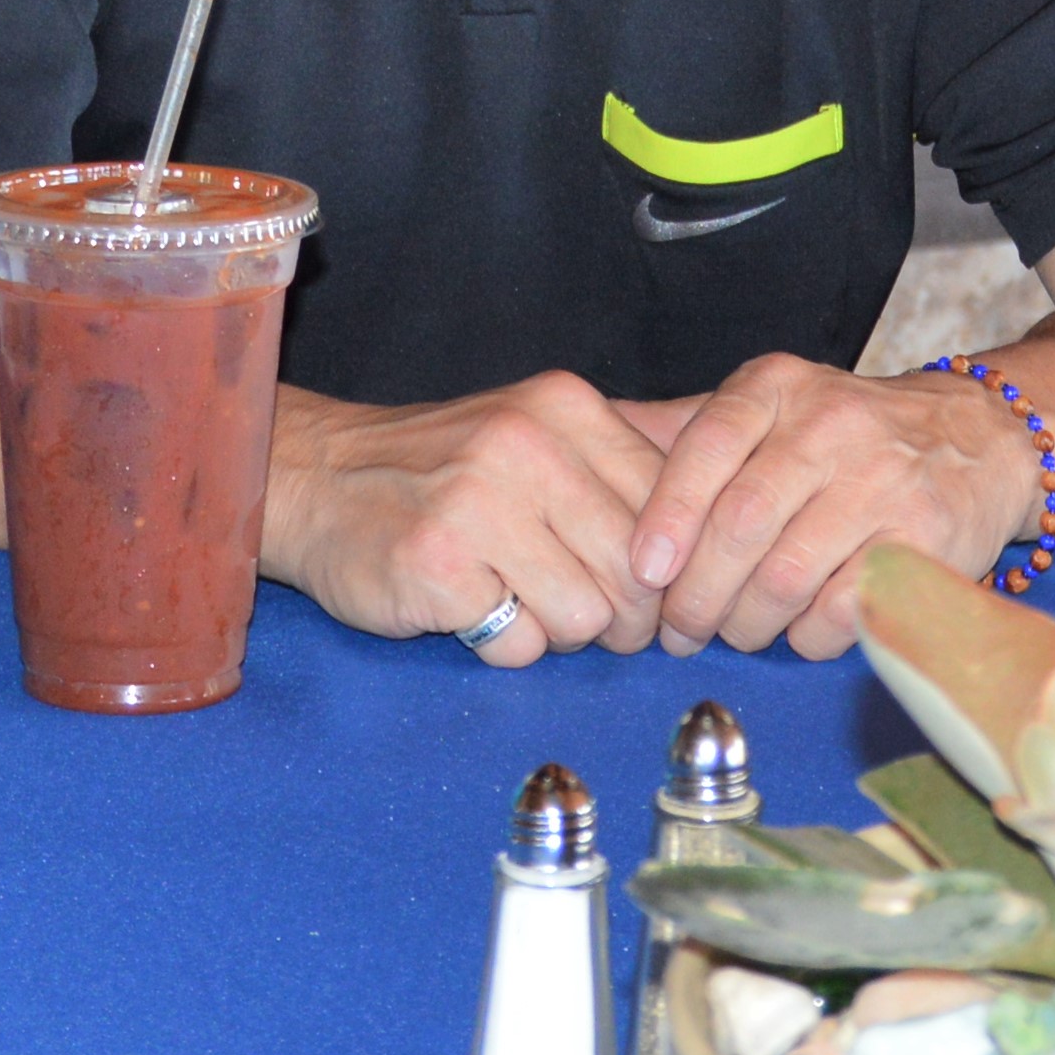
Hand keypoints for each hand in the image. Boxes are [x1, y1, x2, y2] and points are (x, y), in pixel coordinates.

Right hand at [264, 374, 670, 666]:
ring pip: (586, 620)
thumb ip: (636, 444)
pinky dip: (500, 644)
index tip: (640, 589)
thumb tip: (739, 457)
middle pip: (637, 577)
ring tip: (512, 596)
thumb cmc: (442, 466)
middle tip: (574, 605)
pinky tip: (469, 606)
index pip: (673, 514)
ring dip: (555, 630)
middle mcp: (528, 446)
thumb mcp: (541, 425)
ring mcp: (478, 505)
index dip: (664, 572)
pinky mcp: (435, 566)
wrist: (315, 478)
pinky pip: (518, 646)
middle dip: (619, 616)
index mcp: (567, 408)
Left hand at [610, 358, 1022, 658]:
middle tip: (677, 628)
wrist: (977, 439)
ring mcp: (884, 479)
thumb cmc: (846, 436)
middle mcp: (831, 423)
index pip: (705, 444)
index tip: (641, 570)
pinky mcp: (926, 536)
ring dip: (746, 622)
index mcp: (778, 387)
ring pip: (786, 574)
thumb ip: (684, 432)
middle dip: (696, 592)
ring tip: (734, 632)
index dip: (666, 515)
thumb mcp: (769, 409)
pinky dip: (808, 635)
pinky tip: (800, 630)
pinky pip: (844, 608)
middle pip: (740, 523)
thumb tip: (586, 440)